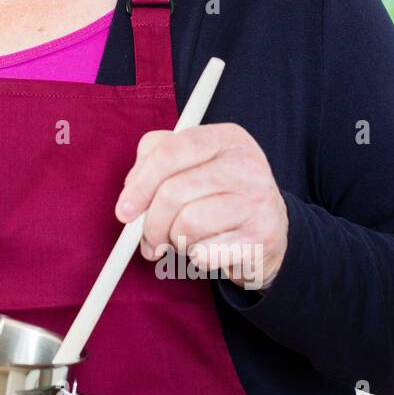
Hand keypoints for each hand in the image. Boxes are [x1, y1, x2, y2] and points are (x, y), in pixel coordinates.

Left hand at [114, 123, 287, 290]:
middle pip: (173, 191)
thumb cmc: (217, 196)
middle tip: (148, 239)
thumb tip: (129, 196)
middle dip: (150, 223)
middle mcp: (246, 163)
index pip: (170, 151)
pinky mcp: (262, 236)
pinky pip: (204, 252)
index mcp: (226, 137)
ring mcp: (258, 199)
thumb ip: (154, 165)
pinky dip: (194, 257)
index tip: (124, 210)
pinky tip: (205, 250)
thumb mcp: (190, 167)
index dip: (140, 183)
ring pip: (186, 224)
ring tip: (183, 240)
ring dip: (174, 240)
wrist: (269, 230)